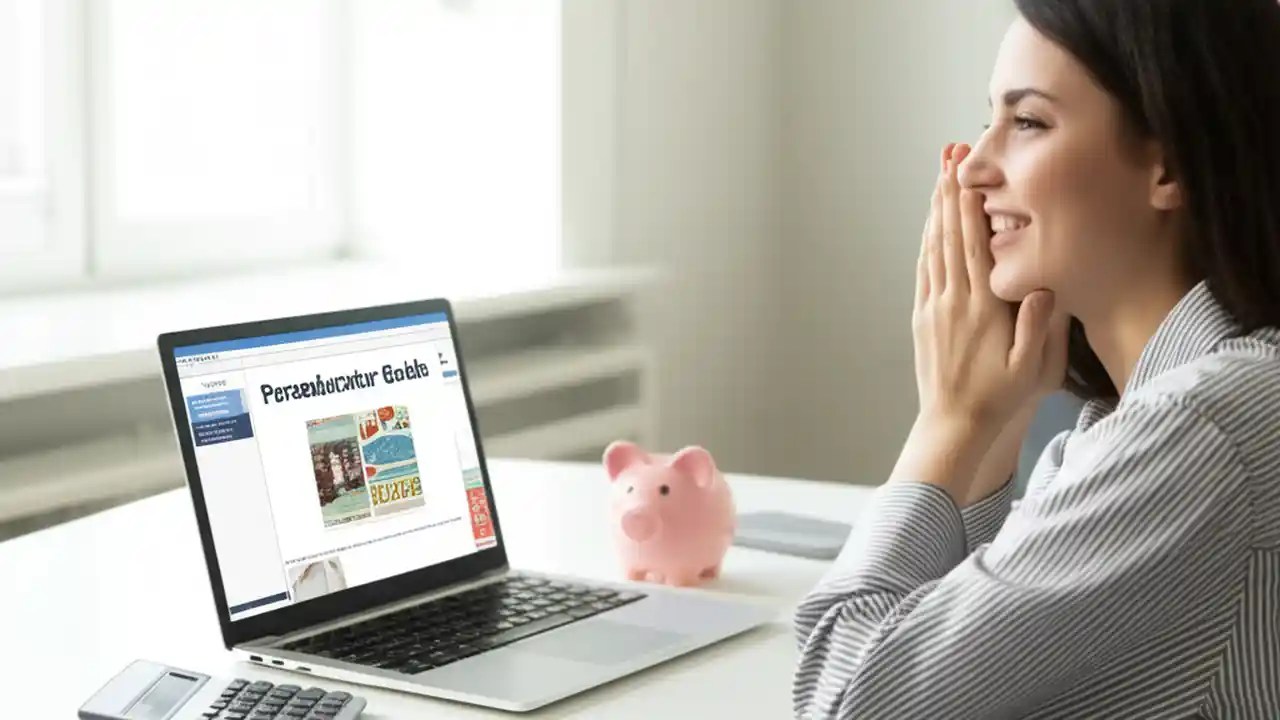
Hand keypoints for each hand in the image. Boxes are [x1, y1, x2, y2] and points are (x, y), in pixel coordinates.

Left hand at [913, 143, 1061, 431]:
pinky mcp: (923, 318)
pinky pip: (924, 270)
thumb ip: (1038, 327)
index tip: (968, 174)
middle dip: (948, 193)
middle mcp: (952, 302)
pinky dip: (927, 241)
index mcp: (982, 308)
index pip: (973, 246)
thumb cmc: (1000, 398)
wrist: (954, 424)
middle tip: (949, 156)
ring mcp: (934, 308)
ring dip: (936, 210)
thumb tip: (1045, 287)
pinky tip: (931, 225)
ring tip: (939, 177)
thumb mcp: (1032, 368)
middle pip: (948, 236)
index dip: (969, 207)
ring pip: (933, 248)